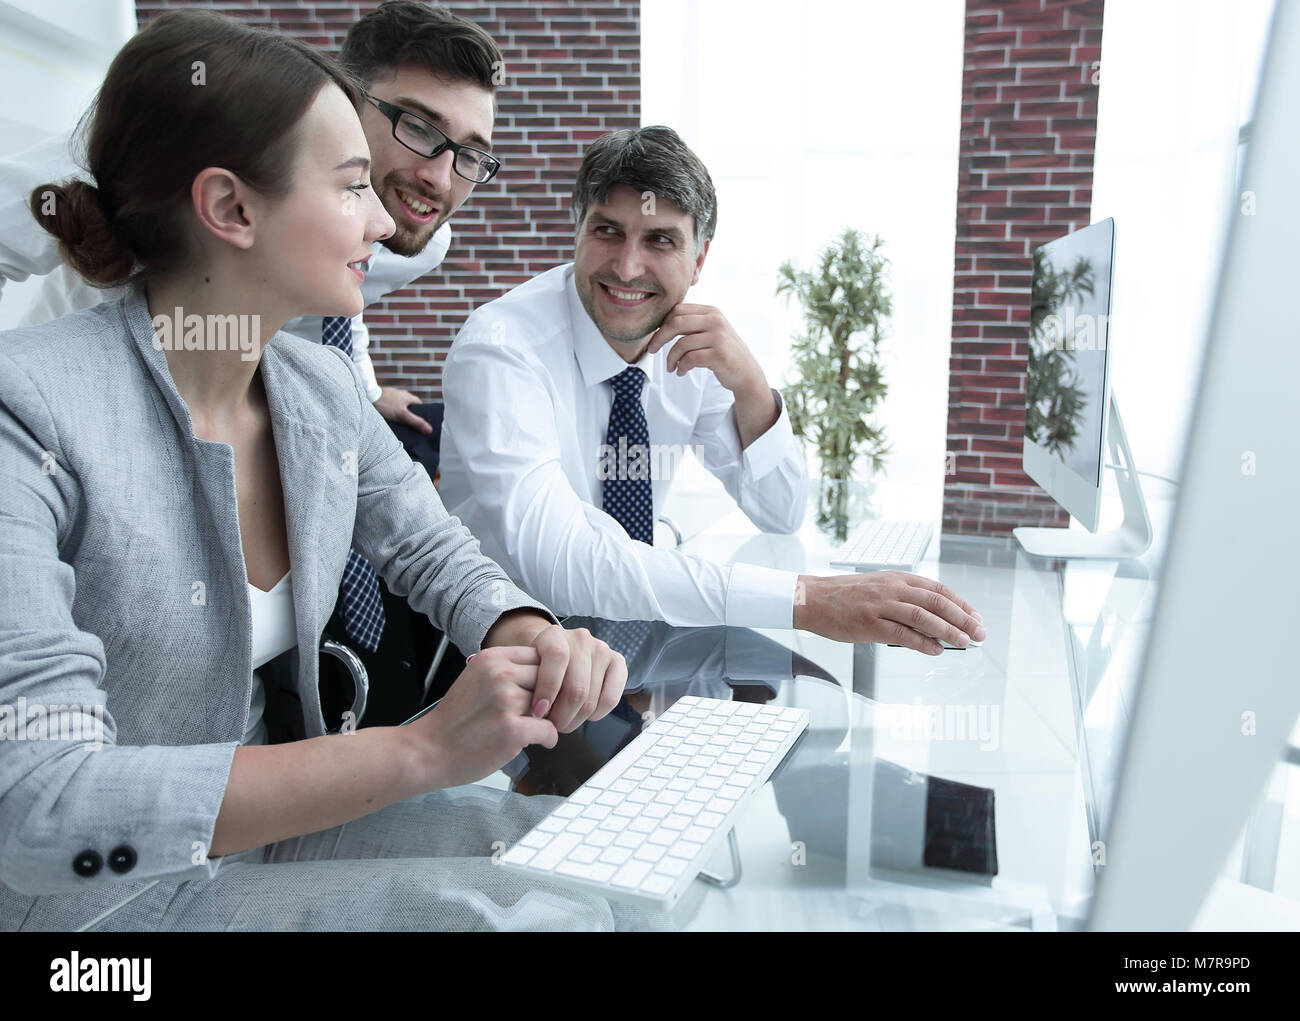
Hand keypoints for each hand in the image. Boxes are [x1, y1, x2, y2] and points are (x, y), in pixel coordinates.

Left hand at [373, 387, 431, 433]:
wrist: (367, 396)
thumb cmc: (385, 404)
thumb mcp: (403, 415)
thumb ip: (416, 422)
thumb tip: (430, 430)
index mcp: (408, 396)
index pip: (419, 405)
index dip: (421, 413)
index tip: (421, 422)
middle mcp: (401, 394)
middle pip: (409, 406)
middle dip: (410, 414)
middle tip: (409, 424)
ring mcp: (391, 395)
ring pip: (399, 405)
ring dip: (399, 412)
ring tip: (398, 422)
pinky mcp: (383, 398)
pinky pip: (390, 405)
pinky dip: (391, 411)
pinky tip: (387, 417)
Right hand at [407, 645, 557, 789]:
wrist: (429, 750)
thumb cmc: (453, 720)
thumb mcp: (476, 678)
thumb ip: (505, 670)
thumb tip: (544, 672)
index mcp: (491, 659)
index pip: (539, 655)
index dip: (543, 676)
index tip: (538, 691)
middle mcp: (499, 674)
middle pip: (548, 678)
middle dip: (545, 697)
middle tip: (534, 713)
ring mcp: (506, 701)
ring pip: (549, 704)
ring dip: (543, 718)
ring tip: (526, 727)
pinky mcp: (512, 730)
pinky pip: (549, 730)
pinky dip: (547, 738)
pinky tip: (533, 741)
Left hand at [528, 625, 627, 732]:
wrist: (557, 652)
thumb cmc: (539, 666)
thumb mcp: (526, 670)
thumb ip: (529, 685)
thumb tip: (538, 714)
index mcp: (554, 635)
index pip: (556, 658)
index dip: (547, 689)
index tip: (538, 711)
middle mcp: (580, 639)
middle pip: (576, 688)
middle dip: (561, 716)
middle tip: (551, 726)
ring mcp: (602, 649)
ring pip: (591, 699)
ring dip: (576, 719)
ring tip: (564, 721)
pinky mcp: (618, 662)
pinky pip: (611, 699)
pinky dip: (596, 714)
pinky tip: (584, 714)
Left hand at [646, 303, 777, 445]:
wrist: (746, 373)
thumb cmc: (723, 353)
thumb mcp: (711, 331)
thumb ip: (693, 324)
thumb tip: (661, 324)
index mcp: (711, 311)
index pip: (678, 310)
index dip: (662, 323)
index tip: (656, 336)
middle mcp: (716, 321)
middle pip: (675, 323)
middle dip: (659, 338)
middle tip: (651, 350)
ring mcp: (719, 337)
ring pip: (681, 344)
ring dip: (671, 358)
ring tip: (671, 367)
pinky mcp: (719, 355)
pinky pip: (690, 359)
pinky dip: (681, 367)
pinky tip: (681, 372)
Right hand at [794, 572, 985, 654]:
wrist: (812, 599)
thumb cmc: (845, 596)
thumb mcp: (878, 588)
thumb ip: (903, 600)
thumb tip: (932, 624)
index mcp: (897, 578)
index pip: (938, 589)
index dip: (961, 604)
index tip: (975, 617)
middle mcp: (892, 589)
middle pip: (936, 602)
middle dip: (962, 618)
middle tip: (979, 633)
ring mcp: (881, 605)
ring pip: (923, 617)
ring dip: (948, 631)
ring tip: (964, 643)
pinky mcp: (869, 623)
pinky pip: (901, 634)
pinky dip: (922, 643)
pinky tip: (935, 650)